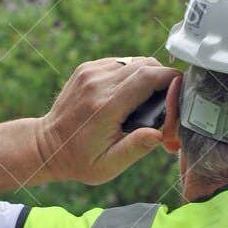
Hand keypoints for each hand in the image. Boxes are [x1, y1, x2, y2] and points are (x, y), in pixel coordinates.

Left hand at [35, 57, 180, 184]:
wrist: (46, 145)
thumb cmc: (79, 160)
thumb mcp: (108, 166)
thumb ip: (135, 148)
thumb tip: (160, 134)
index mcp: (105, 106)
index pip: (148, 77)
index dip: (171, 80)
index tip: (181, 93)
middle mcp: (97, 83)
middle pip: (146, 64)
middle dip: (164, 80)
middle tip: (168, 103)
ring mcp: (90, 72)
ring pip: (135, 61)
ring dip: (149, 77)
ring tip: (149, 102)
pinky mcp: (87, 69)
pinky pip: (121, 63)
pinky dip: (132, 75)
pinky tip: (130, 96)